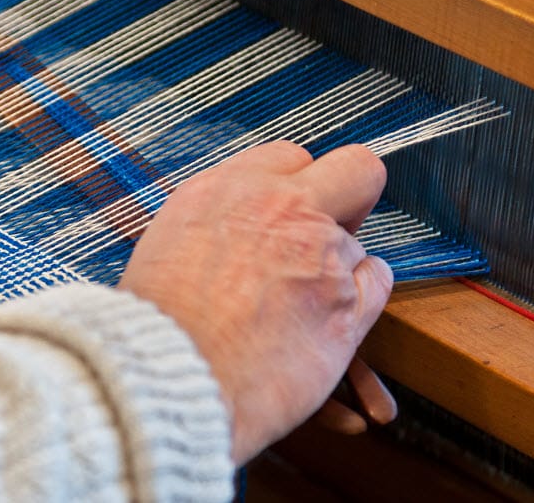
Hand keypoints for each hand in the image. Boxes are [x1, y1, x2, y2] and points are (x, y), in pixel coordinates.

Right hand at [118, 141, 392, 464]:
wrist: (167, 377)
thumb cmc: (154, 323)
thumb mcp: (165, 242)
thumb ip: (214, 220)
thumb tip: (238, 223)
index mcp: (228, 190)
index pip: (290, 156)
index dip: (293, 186)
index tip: (287, 212)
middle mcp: (282, 211)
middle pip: (355, 170)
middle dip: (348, 195)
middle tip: (327, 230)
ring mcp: (322, 257)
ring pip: (359, 242)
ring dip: (337, 268)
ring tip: (296, 308)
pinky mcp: (347, 309)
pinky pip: (379, 281)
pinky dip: (362, 298)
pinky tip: (331, 317)